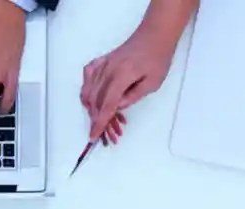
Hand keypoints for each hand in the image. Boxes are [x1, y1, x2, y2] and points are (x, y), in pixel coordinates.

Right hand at [81, 25, 176, 141]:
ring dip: (93, 108)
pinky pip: (87, 78)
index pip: (106, 105)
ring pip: (88, 92)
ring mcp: (102, 65)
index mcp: (121, 76)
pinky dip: (87, 91)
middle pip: (95, 102)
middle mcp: (107, 70)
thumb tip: (117, 107)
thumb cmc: (157, 58)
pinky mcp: (100, 61)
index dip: (100, 123)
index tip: (93, 136)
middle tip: (109, 132)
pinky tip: (93, 98)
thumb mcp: (152, 83)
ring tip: (105, 118)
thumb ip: (133, 97)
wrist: (154, 35)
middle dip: (99, 120)